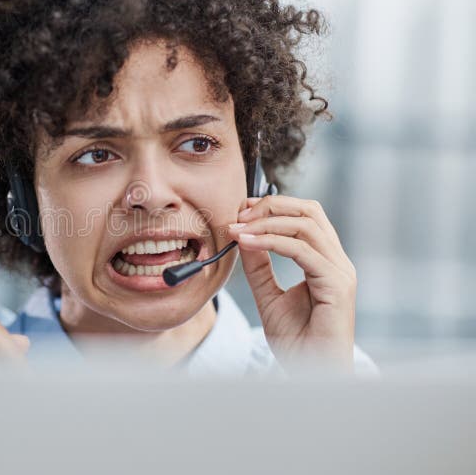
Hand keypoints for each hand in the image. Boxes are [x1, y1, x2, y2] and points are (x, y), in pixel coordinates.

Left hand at [226, 195, 355, 373]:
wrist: (311, 373)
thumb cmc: (296, 341)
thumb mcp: (268, 296)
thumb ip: (258, 267)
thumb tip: (241, 235)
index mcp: (325, 260)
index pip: (306, 216)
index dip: (274, 206)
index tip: (241, 209)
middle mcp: (337, 261)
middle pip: (310, 211)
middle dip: (272, 205)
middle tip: (239, 214)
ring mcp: (340, 272)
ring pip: (306, 226)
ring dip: (266, 223)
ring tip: (238, 230)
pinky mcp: (337, 285)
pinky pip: (302, 251)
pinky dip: (271, 242)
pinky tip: (247, 244)